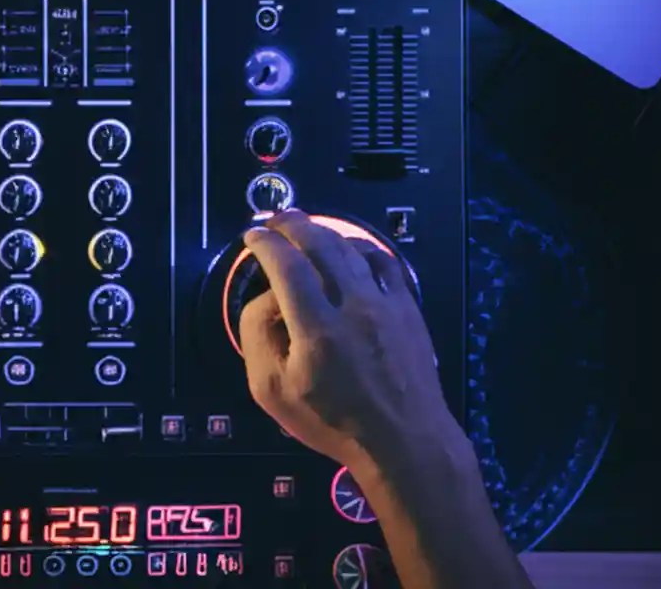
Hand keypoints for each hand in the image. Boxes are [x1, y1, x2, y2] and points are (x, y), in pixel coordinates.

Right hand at [239, 210, 454, 467]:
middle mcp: (354, 306)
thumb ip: (258, 338)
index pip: (287, 266)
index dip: (266, 244)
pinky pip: (384, 261)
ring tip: (305, 229)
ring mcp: (386, 303)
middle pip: (321, 244)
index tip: (252, 237)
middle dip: (292, 225)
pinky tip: (349, 249)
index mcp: (317, 329)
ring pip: (352, 248)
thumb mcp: (272, 392)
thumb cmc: (332, 421)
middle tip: (275, 221)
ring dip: (324, 231)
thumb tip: (267, 299)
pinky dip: (361, 246)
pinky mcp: (408, 307)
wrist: (404, 440)